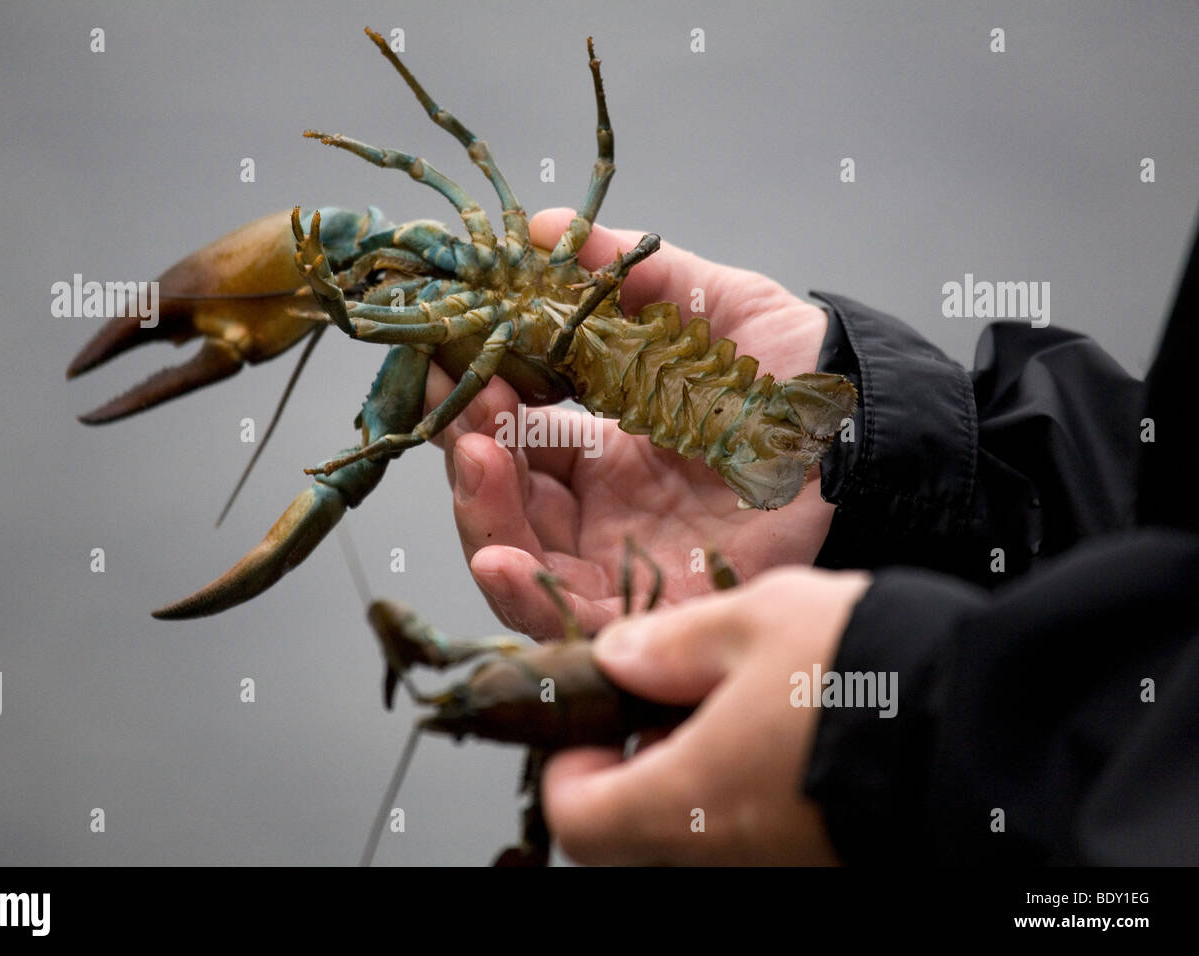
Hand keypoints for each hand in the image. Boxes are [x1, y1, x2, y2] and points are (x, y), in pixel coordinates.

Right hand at [427, 208, 835, 639]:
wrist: (878, 440)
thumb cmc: (804, 379)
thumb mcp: (712, 308)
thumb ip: (633, 274)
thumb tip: (543, 226)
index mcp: (614, 450)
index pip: (519, 434)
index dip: (479, 401)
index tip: (450, 354)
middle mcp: (609, 513)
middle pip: (508, 501)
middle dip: (471, 456)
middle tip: (464, 408)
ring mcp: (629, 566)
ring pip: (522, 561)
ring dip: (482, 516)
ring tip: (477, 460)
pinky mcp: (658, 612)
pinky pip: (573, 622)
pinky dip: (525, 598)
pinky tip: (498, 560)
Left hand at [544, 565, 871, 864]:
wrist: (994, 726)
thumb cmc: (869, 670)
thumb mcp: (755, 622)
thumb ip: (671, 643)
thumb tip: (617, 656)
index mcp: (686, 801)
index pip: (577, 819)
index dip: (570, 766)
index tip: (597, 721)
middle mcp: (723, 857)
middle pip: (631, 837)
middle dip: (633, 771)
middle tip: (668, 707)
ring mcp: (776, 867)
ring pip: (694, 838)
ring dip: (694, 780)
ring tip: (739, 708)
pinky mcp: (824, 860)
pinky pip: (756, 837)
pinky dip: (749, 795)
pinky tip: (788, 738)